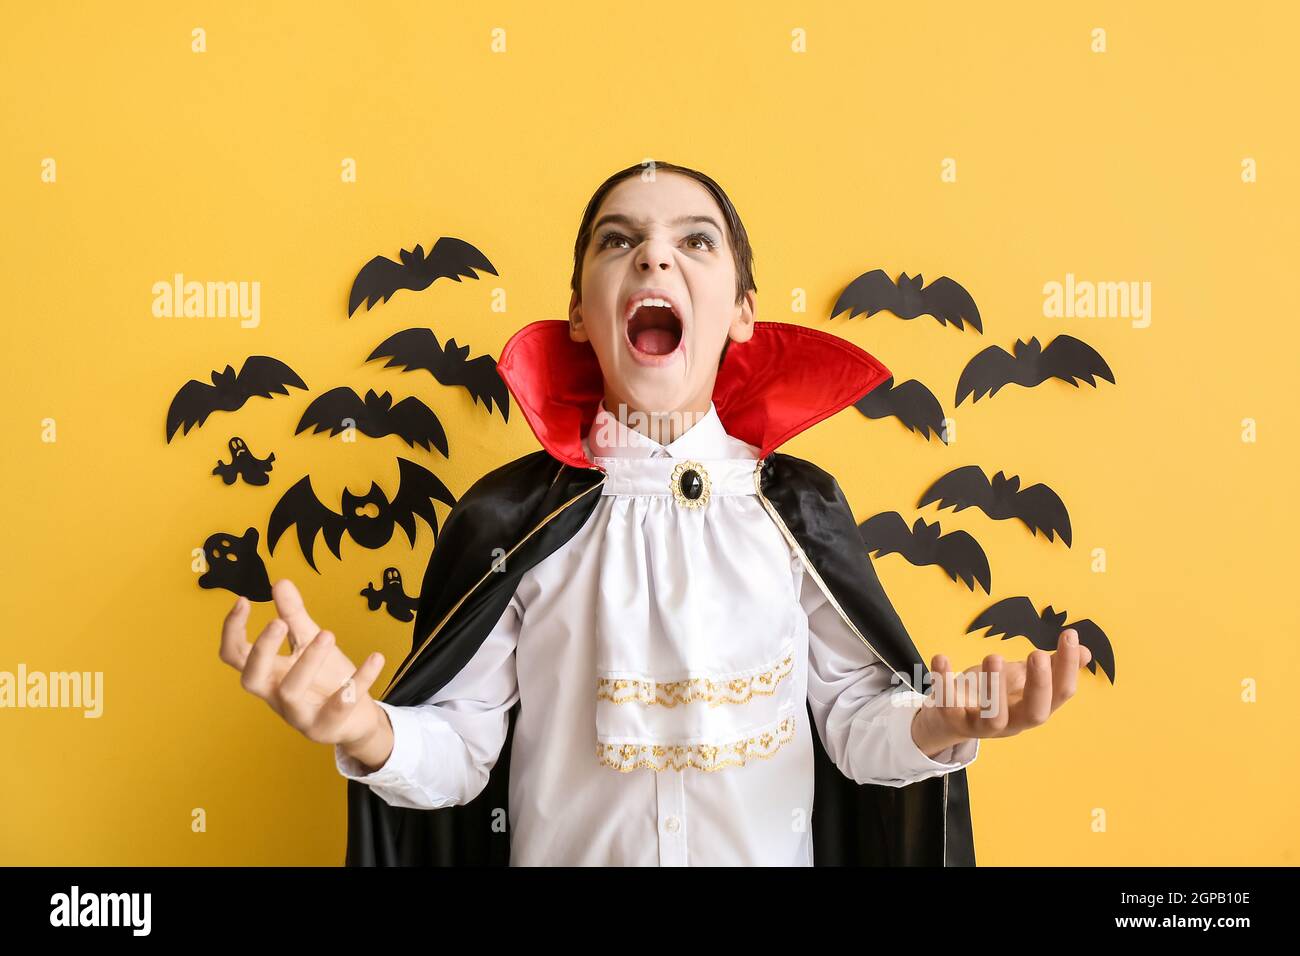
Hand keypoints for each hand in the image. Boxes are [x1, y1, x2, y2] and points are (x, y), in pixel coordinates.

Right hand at [218, 579, 385, 747]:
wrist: (356, 719)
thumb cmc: (326, 679)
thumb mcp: (310, 642)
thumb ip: (294, 615)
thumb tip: (279, 582)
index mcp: (268, 674)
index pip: (235, 655)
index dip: (232, 630)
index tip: (243, 600)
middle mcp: (276, 696)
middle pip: (252, 678)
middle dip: (261, 650)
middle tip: (278, 622)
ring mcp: (299, 715)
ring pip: (291, 692)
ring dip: (307, 661)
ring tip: (328, 634)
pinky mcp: (327, 726)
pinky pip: (341, 705)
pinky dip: (358, 680)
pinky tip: (375, 658)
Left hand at [912, 629, 1093, 749]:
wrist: (951, 718)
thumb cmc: (994, 694)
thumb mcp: (1024, 678)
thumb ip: (1052, 666)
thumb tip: (1085, 651)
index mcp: (1034, 708)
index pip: (1061, 694)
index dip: (1068, 667)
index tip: (1069, 635)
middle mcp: (1014, 722)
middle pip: (1036, 714)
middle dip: (1039, 685)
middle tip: (1037, 654)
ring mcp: (983, 725)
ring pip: (994, 716)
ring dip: (995, 686)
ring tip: (994, 655)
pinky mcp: (954, 720)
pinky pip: (948, 706)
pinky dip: (944, 681)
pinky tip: (941, 657)